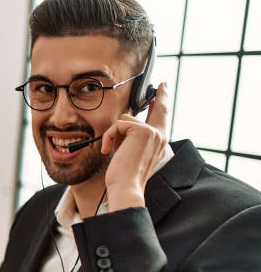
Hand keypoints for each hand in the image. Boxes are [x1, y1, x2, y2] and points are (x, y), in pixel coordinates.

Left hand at [100, 82, 169, 210]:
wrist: (126, 186)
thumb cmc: (125, 175)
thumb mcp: (131, 153)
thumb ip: (133, 137)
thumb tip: (126, 123)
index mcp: (158, 143)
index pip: (161, 118)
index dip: (162, 103)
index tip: (162, 90)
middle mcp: (160, 136)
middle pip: (159, 109)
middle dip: (160, 96)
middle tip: (162, 85)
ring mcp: (153, 132)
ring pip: (126, 120)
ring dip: (114, 134)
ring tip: (113, 150)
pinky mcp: (142, 131)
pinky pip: (118, 125)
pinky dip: (109, 137)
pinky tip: (109, 150)